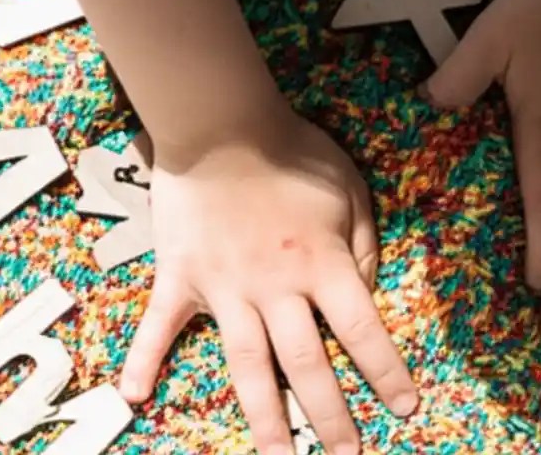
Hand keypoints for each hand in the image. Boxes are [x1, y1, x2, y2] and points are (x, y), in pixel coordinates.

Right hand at [118, 111, 417, 454]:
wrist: (219, 122)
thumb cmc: (290, 148)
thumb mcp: (350, 187)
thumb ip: (363, 245)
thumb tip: (365, 294)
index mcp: (321, 263)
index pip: (363, 331)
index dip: (387, 374)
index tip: (406, 409)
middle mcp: (275, 287)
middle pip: (307, 366)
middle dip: (331, 418)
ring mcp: (223, 288)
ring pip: (248, 366)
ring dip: (266, 419)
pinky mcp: (180, 277)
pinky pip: (160, 326)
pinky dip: (144, 360)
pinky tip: (134, 397)